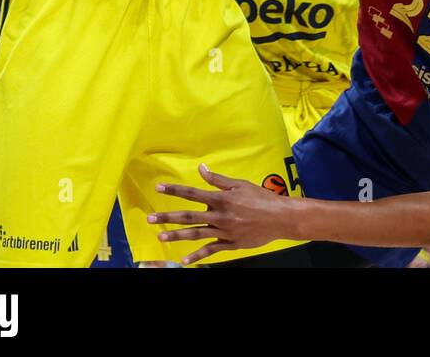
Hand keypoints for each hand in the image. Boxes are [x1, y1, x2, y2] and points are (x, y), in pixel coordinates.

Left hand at [150, 163, 296, 263]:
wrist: (280, 217)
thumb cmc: (261, 198)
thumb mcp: (240, 184)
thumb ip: (218, 180)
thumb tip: (201, 169)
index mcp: (221, 199)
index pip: (192, 194)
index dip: (174, 191)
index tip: (158, 188)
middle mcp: (219, 216)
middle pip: (188, 216)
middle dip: (167, 217)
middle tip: (149, 219)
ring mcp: (223, 232)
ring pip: (196, 234)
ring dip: (177, 236)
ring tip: (161, 237)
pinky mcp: (230, 244)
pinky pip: (211, 250)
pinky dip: (197, 256)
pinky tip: (184, 260)